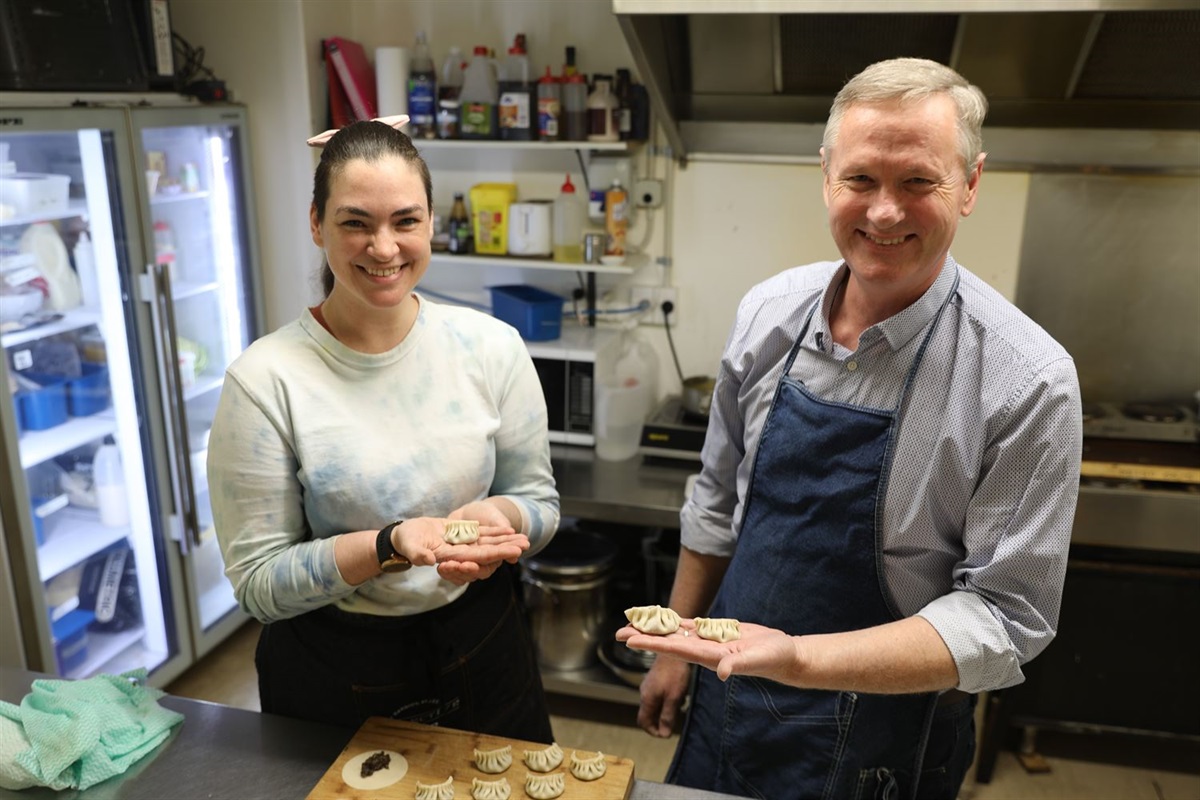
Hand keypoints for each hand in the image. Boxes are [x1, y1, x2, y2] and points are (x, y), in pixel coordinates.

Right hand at [393, 517, 528, 584]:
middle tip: (525, 545)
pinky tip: (510, 529)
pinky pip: (482, 534)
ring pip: (489, 542)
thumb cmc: (405, 540)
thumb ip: (416, 553)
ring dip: (506, 541)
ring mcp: (463, 543)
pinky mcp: (462, 534)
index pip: (476, 557)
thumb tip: (426, 559)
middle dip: (507, 548)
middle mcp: (460, 552)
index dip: (494, 554)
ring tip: (524, 538)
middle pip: (488, 551)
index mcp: (450, 556)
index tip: (511, 553)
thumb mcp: (408, 545)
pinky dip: (496, 532)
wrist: (405, 535)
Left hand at [617, 619, 801, 682]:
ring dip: (656, 629)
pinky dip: (676, 622)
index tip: (629, 641)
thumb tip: (721, 672)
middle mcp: (705, 650)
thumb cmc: (774, 659)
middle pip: (668, 641)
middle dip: (644, 636)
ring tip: (634, 623)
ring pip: (677, 633)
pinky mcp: (719, 633)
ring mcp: (710, 641)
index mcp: (710, 657)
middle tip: (618, 632)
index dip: (650, 644)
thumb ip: (738, 667)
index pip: (674, 649)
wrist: (785, 656)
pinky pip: (692, 626)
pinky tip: (663, 619)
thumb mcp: (757, 660)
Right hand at [635, 654, 690, 737]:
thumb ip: (667, 716)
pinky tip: (679, 695)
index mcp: (647, 699)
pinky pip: (658, 695)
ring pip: (654, 705)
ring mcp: (649, 685)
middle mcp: (645, 692)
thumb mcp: (673, 697)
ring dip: (665, 710)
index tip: (666, 734)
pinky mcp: (654, 679)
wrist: (674, 646)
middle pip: (648, 714)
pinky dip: (667, 700)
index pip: (643, 722)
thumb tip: (664, 734)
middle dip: (661, 721)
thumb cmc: (674, 673)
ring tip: (680, 706)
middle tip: (675, 721)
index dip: (653, 731)